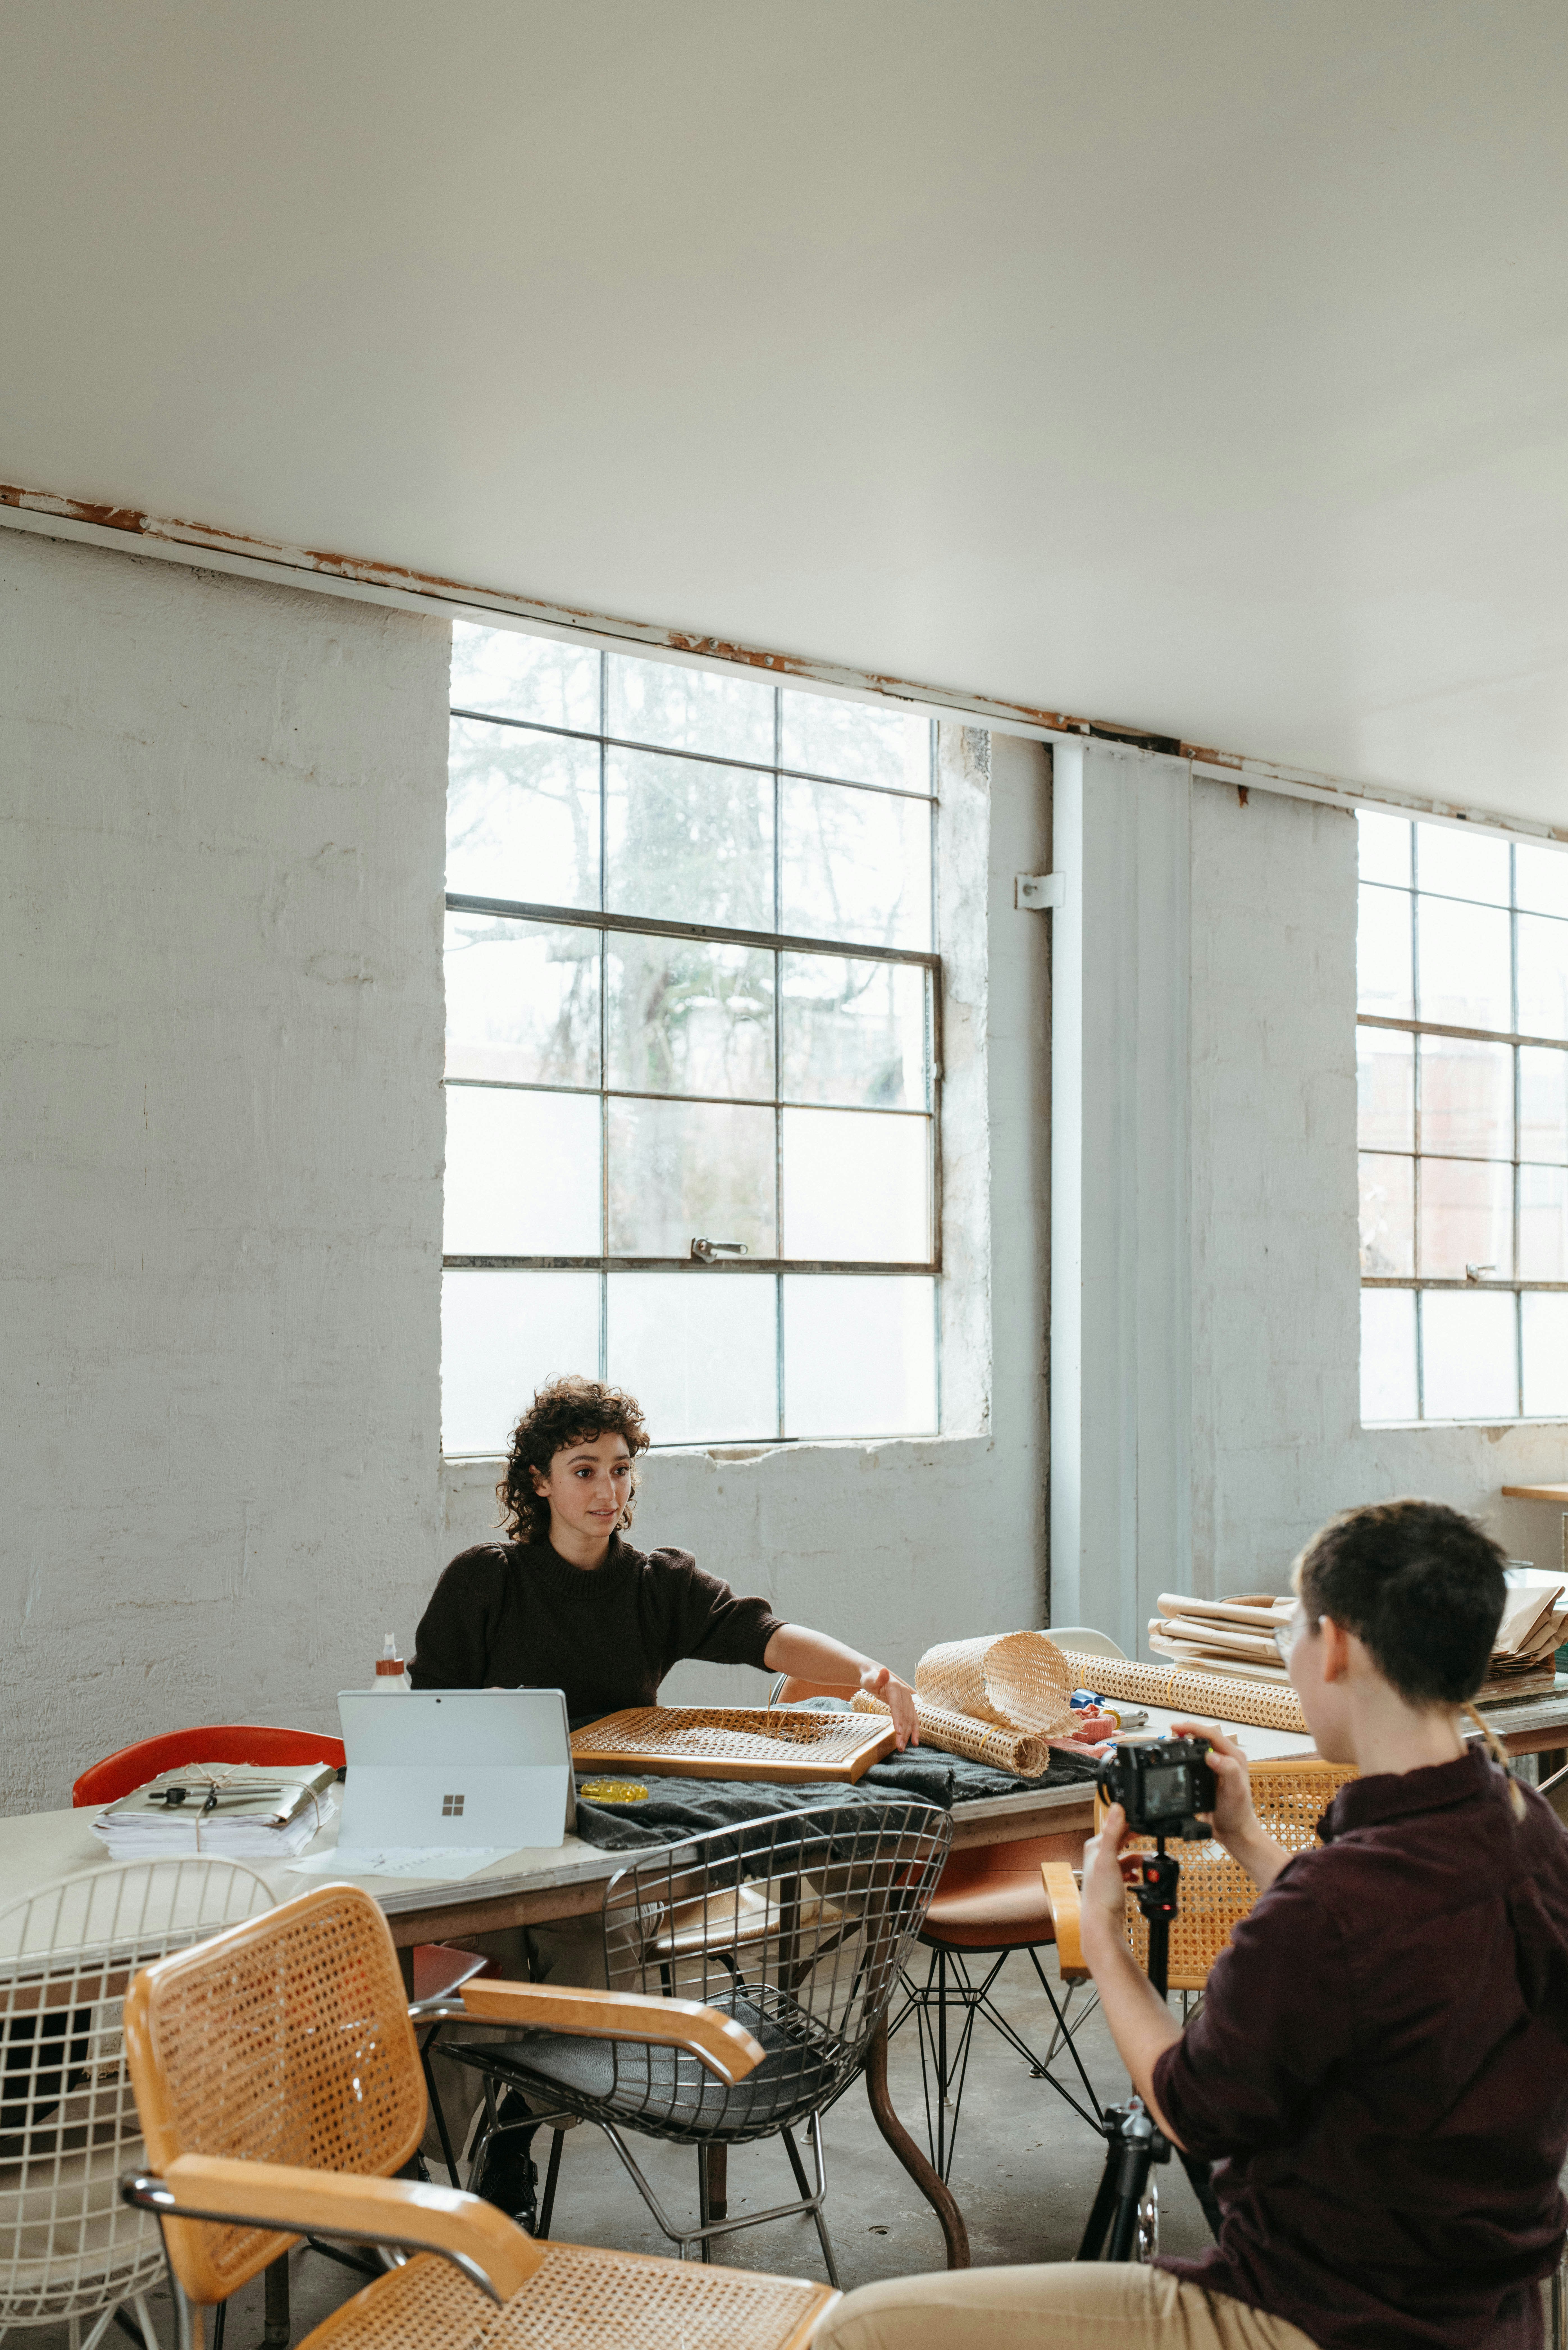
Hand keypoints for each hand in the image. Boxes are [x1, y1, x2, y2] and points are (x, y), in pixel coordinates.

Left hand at [861, 1663, 919, 1749]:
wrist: (875, 1675)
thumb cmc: (870, 1678)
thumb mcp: (870, 1678)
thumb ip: (878, 1678)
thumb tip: (884, 1671)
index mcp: (896, 1687)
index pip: (897, 1706)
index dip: (898, 1719)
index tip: (898, 1732)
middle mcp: (905, 1693)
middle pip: (905, 1715)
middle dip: (903, 1732)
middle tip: (899, 1747)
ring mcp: (908, 1700)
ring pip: (910, 1719)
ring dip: (908, 1734)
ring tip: (902, 1747)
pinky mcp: (908, 1705)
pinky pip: (913, 1719)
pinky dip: (914, 1730)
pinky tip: (914, 1741)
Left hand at [1081, 1802, 1138, 1922]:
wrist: (1102, 1923)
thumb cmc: (1102, 1894)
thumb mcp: (1108, 1858)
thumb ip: (1112, 1832)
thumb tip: (1117, 1806)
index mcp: (1094, 1847)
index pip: (1115, 1827)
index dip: (1131, 1822)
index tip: (1146, 1819)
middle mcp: (1098, 1857)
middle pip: (1121, 1841)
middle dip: (1136, 1839)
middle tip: (1152, 1834)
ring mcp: (1105, 1871)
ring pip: (1126, 1857)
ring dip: (1138, 1858)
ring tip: (1150, 1860)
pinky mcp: (1112, 1884)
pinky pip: (1127, 1872)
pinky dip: (1135, 1873)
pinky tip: (1139, 1878)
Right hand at [1171, 1718, 1255, 1844]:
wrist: (1234, 1830)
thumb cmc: (1238, 1812)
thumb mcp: (1235, 1791)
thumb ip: (1228, 1770)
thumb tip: (1211, 1755)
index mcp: (1234, 1758)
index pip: (1212, 1734)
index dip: (1193, 1728)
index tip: (1177, 1728)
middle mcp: (1227, 1758)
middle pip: (1205, 1736)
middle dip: (1187, 1731)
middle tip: (1172, 1733)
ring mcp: (1218, 1766)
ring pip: (1200, 1746)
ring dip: (1186, 1741)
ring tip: (1173, 1742)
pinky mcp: (1211, 1774)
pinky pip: (1197, 1758)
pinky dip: (1186, 1754)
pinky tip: (1179, 1757)